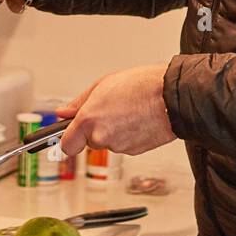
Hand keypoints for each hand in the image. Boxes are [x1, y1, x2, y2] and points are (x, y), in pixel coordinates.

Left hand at [56, 63, 175, 157]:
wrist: (172, 96)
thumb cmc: (142, 85)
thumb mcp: (104, 84)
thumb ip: (79, 102)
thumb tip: (64, 112)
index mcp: (89, 120)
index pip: (66, 145)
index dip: (68, 139)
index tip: (69, 133)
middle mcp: (102, 137)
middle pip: (90, 142)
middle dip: (96, 129)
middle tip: (110, 110)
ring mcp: (119, 147)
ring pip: (109, 142)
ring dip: (114, 130)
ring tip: (128, 110)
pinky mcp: (135, 152)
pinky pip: (124, 145)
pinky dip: (128, 135)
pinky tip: (137, 119)